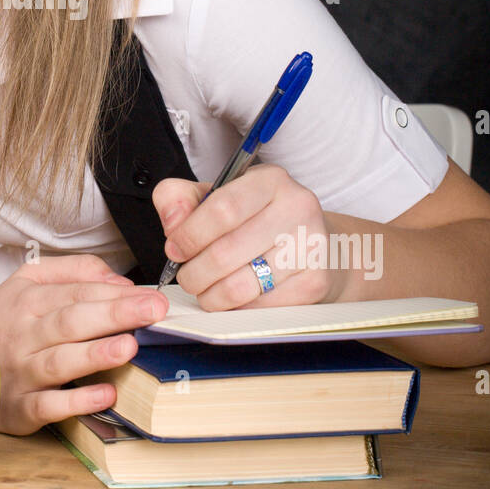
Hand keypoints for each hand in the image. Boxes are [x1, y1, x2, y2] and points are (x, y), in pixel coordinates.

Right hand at [0, 255, 167, 436]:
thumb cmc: (6, 317)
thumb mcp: (30, 279)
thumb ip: (75, 272)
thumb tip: (120, 281)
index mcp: (30, 301)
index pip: (76, 293)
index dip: (114, 294)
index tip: (152, 296)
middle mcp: (25, 335)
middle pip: (70, 322)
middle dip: (113, 314)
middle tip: (153, 311)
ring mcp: (22, 373)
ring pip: (59, 362)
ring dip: (95, 354)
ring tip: (129, 347)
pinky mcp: (20, 408)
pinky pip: (48, 406)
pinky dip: (76, 402)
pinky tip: (105, 395)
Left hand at [152, 164, 337, 308]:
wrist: (316, 244)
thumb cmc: (258, 219)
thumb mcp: (218, 195)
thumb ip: (181, 198)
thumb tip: (173, 222)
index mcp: (270, 180)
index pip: (222, 208)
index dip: (189, 234)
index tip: (174, 249)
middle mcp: (297, 208)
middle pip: (226, 252)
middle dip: (194, 272)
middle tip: (187, 276)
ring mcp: (310, 247)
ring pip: (239, 286)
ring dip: (210, 295)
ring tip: (205, 289)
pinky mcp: (314, 282)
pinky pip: (258, 307)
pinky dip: (236, 308)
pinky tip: (233, 297)